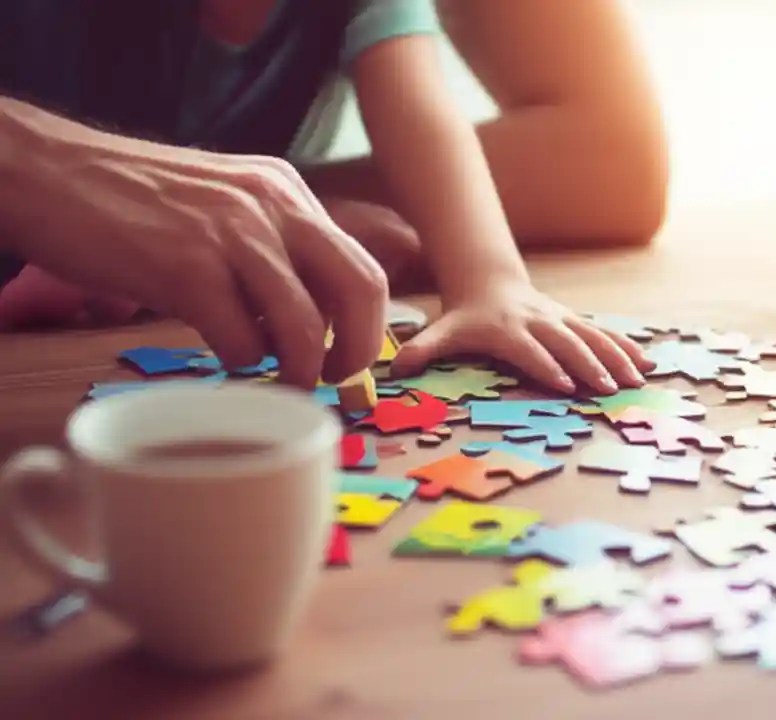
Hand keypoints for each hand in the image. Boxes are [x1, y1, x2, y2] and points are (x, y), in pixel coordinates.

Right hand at [0, 100, 388, 386]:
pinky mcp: (187, 268)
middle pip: (361, 290)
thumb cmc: (131, 201)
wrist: (46, 173)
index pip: (362, 267)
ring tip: (277, 380)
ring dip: (298, 370)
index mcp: (286, 192)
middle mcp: (273, 206)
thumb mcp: (223, 203)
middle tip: (333, 378)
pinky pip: (242, 341)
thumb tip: (313, 318)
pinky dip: (239, 364)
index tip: (347, 356)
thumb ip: (271, 246)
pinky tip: (220, 354)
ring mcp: (232, 235)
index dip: (369, 326)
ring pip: (307, 326)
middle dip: (358, 350)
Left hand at [391, 280, 653, 394]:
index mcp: (508, 329)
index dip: (546, 365)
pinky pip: (604, 333)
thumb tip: (394, 370)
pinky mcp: (575, 320)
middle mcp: (539, 321)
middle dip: (588, 365)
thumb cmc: (466, 316)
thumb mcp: (442, 330)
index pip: (529, 349)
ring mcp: (561, 319)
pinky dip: (626, 348)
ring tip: (636, 380)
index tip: (564, 385)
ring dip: (615, 358)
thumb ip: (423, 349)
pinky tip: (647, 364)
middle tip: (606, 389)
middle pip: (567, 343)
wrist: (489, 281)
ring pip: (592, 336)